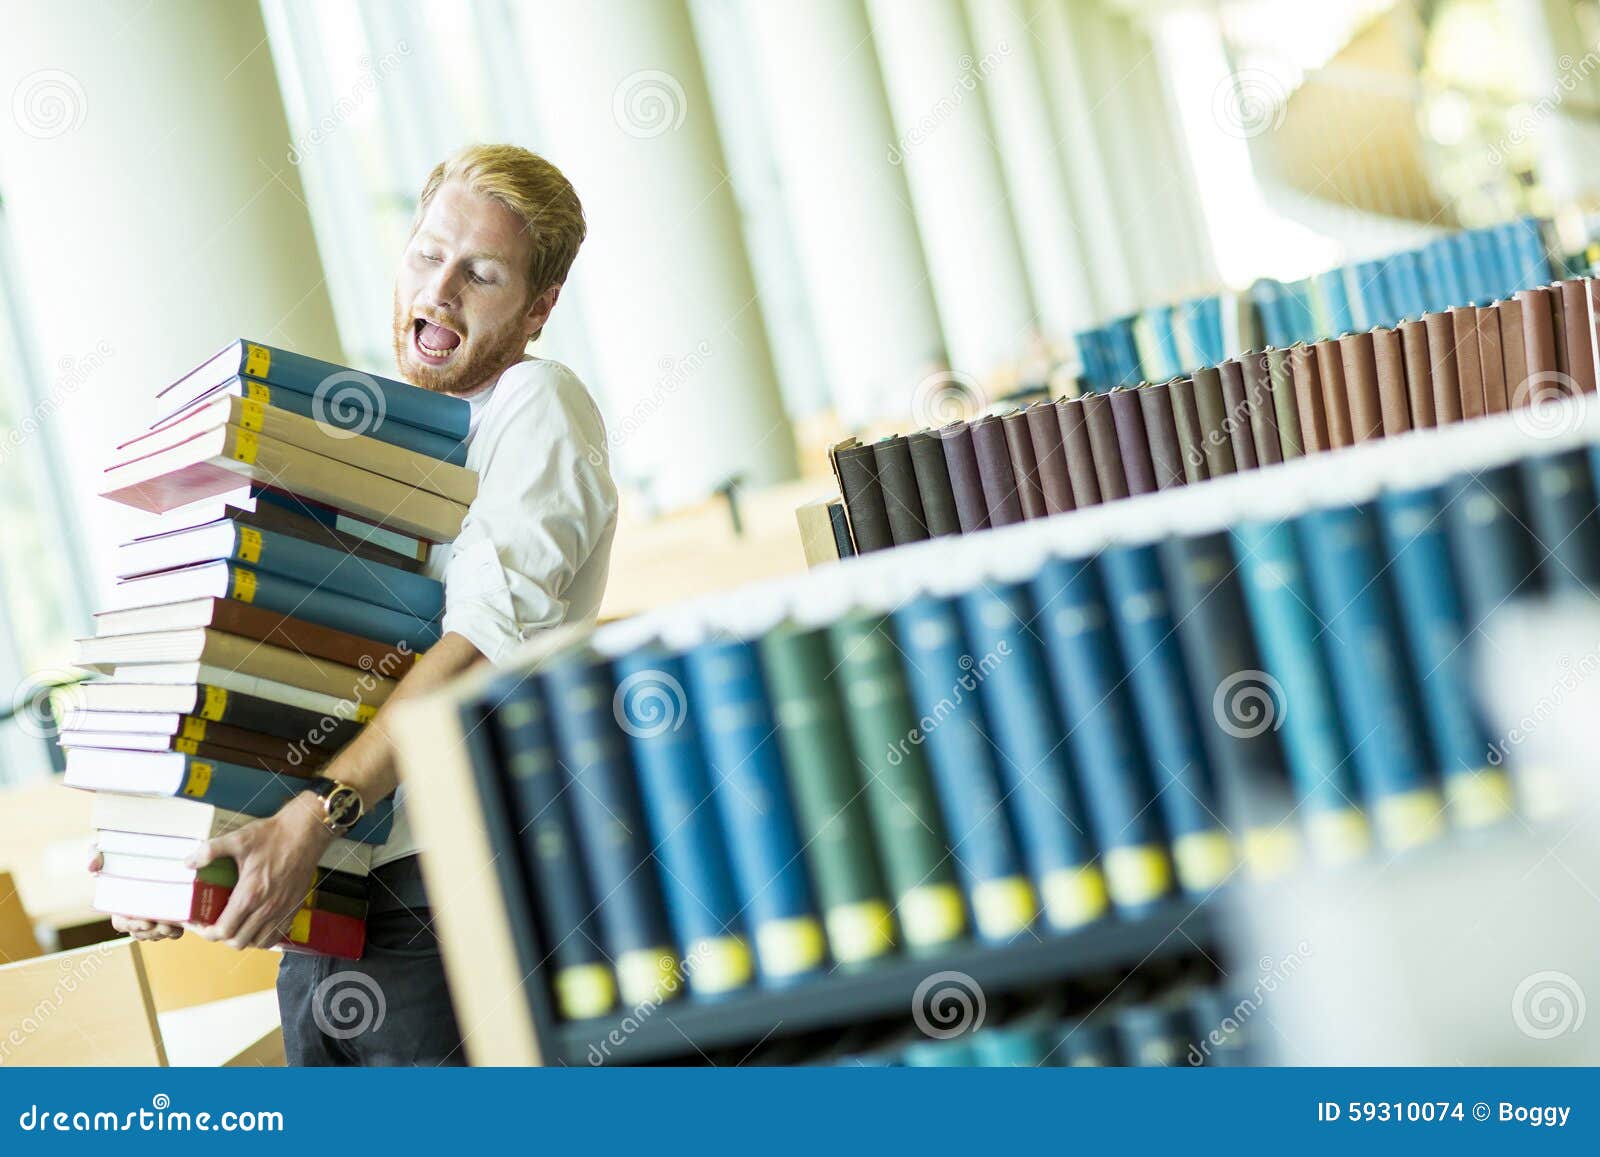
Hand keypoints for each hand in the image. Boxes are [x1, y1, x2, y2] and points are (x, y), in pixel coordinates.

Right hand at [89, 850, 185, 940]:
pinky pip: (170, 930)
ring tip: (171, 927)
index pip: (122, 923)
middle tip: (162, 926)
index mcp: (119, 902)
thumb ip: (94, 854)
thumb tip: (91, 867)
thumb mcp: (105, 849)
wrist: (152, 847)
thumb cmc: (120, 852)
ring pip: (154, 934)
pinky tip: (179, 927)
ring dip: (162, 933)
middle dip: (150, 932)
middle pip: (140, 932)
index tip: (146, 922)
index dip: (133, 925)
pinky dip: (174, 932)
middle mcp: (134, 911)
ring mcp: (151, 913)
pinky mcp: (168, 911)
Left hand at [189, 794, 334, 950]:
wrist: (306, 833)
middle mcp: (267, 908)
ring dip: (243, 939)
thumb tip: (189, 862)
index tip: (198, 925)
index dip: (205, 933)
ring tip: (235, 926)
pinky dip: (263, 937)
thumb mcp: (238, 838)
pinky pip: (276, 936)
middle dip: (221, 937)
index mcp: (250, 894)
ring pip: (258, 942)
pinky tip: (256, 926)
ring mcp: (282, 910)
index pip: (223, 930)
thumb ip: (211, 850)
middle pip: (238, 941)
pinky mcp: (293, 908)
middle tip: (213, 925)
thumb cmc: (275, 835)